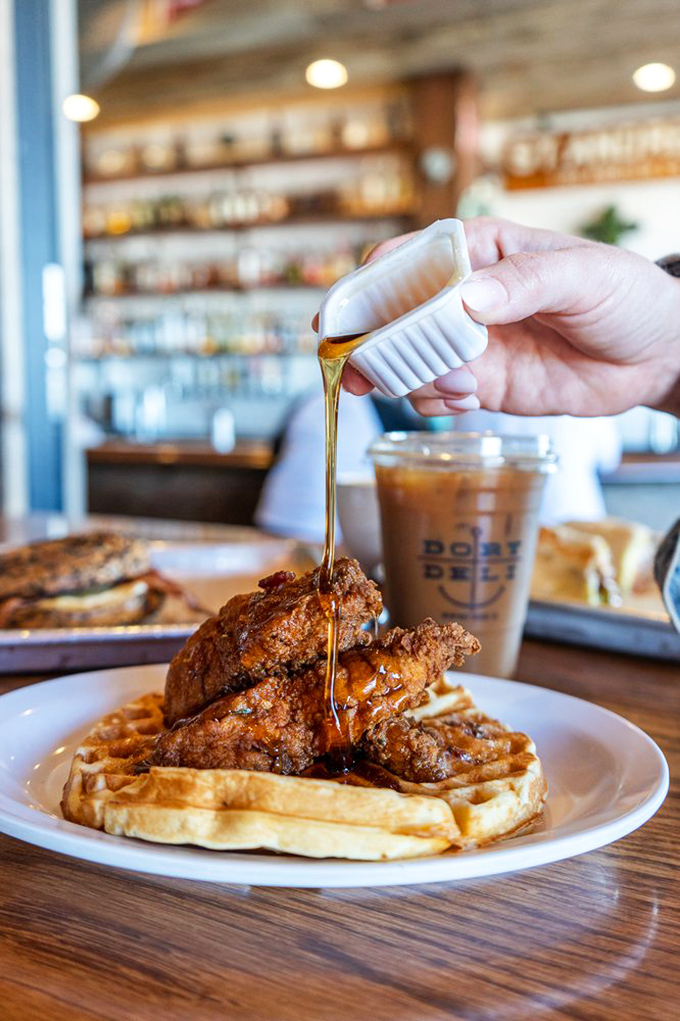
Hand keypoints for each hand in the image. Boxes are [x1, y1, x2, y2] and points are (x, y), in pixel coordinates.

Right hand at [342, 217, 679, 417]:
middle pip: (394, 318)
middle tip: (361, 371)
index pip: (409, 260)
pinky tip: (466, 401)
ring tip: (459, 387)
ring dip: (412, 379)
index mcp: (481, 253)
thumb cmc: (625, 295)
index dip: (367, 286)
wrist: (657, 355)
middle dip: (370, 345)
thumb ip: (524, 284)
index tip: (338, 315)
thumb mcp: (582, 276)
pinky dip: (436, 402)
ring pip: (408, 362)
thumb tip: (467, 300)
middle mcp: (464, 298)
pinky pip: (436, 394)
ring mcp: (470, 343)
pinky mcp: (482, 384)